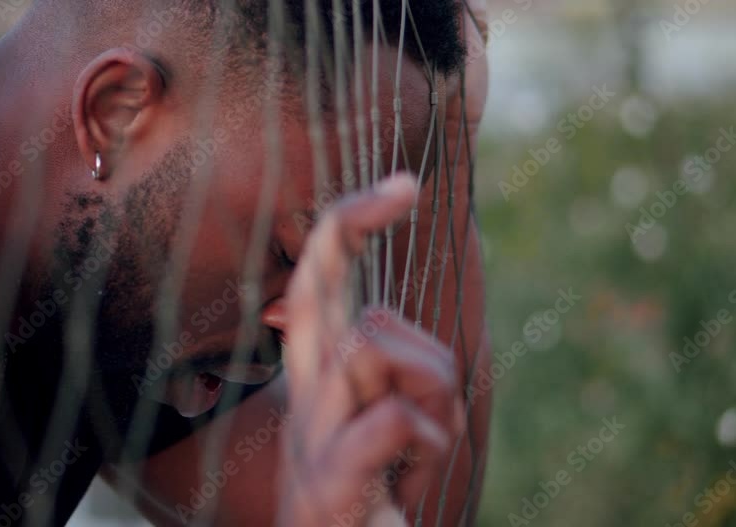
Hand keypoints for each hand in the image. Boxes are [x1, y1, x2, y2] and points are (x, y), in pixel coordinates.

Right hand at [276, 174, 464, 526]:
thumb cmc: (367, 490)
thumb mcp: (375, 415)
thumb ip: (381, 365)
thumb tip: (378, 325)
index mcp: (315, 373)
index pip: (316, 278)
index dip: (349, 224)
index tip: (404, 185)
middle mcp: (303, 395)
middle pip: (331, 301)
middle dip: (389, 298)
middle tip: (414, 302)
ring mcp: (311, 438)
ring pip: (377, 351)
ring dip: (433, 396)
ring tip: (424, 448)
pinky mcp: (328, 482)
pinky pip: (396, 419)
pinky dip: (428, 442)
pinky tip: (412, 480)